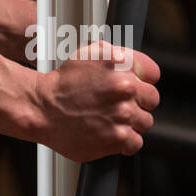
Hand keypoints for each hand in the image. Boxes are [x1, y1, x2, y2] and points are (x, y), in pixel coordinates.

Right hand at [34, 40, 159, 162]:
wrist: (43, 108)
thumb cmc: (63, 83)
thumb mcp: (87, 54)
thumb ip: (116, 54)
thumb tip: (133, 61)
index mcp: (120, 64)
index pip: (152, 72)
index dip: (143, 79)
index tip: (134, 85)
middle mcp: (124, 88)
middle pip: (152, 98)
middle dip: (138, 101)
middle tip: (118, 103)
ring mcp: (123, 114)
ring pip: (145, 121)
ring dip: (130, 122)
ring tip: (109, 118)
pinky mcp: (119, 138)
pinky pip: (136, 142)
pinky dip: (124, 141)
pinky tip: (108, 131)